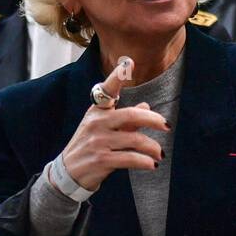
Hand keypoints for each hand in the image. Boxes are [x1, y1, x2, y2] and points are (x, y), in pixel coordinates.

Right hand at [56, 56, 166, 190]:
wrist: (68, 173)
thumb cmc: (89, 147)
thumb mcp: (102, 129)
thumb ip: (125, 119)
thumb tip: (146, 106)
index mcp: (96, 111)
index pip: (107, 90)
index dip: (118, 76)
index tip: (128, 62)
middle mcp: (96, 123)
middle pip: (131, 115)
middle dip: (153, 120)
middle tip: (167, 126)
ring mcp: (98, 142)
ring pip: (135, 140)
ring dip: (153, 148)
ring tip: (160, 154)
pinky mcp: (101, 160)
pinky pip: (130, 158)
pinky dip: (145, 162)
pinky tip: (151, 165)